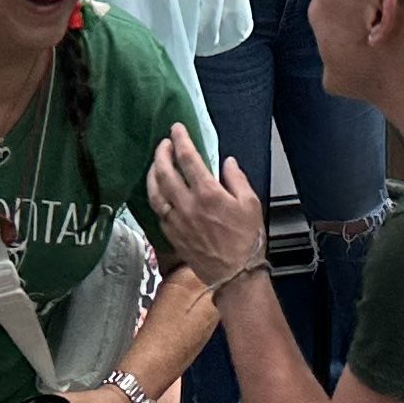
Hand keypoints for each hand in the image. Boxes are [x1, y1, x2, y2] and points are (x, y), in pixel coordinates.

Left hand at [145, 128, 266, 280]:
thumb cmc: (246, 240)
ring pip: (154, 191)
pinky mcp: (172, 235)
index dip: (180, 139)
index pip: (188, 158)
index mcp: (208, 193)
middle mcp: (187, 205)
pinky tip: (157, 191)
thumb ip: (237, 179)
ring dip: (152, 173)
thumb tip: (227, 163)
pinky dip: (154, 196)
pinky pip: (157, 211)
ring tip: (156, 164)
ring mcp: (176, 221)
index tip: (176, 129)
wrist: (235, 274)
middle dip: (161, 153)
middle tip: (163, 143)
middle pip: (165, 172)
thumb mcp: (251, 204)